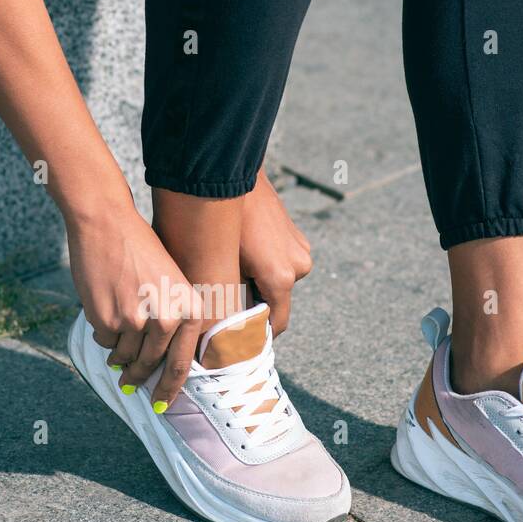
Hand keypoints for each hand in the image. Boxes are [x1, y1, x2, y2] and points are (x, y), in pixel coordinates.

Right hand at [64, 201, 202, 407]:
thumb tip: (160, 364)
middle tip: (129, 385)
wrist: (107, 224)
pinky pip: (105, 342)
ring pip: (124, 356)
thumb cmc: (140, 251)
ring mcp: (136, 323)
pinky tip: (104, 311)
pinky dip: (103, 334)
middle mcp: (167, 320)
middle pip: (150, 364)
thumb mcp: (172, 283)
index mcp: (189, 310)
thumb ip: (173, 320)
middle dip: (137, 378)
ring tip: (115, 342)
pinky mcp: (108, 321)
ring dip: (118, 355)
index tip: (161, 405)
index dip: (169, 389)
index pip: (181, 364)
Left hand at [238, 173, 311, 334]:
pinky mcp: (297, 237)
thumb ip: (230, 299)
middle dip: (256, 307)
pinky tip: (246, 255)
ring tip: (235, 275)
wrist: (231, 177)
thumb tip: (222, 327)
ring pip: (279, 281)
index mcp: (280, 277)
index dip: (258, 336)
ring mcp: (300, 250)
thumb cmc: (222, 224)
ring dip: (261, 284)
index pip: (277, 324)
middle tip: (229, 310)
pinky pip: (282, 262)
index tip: (240, 343)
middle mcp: (297, 267)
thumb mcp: (223, 266)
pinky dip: (267, 266)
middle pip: (277, 301)